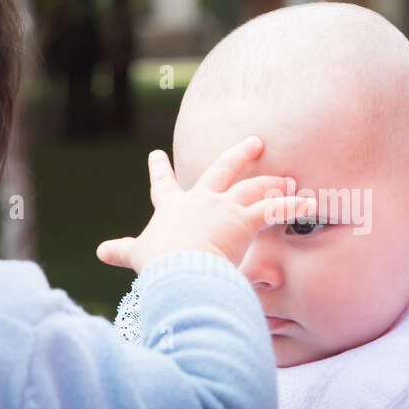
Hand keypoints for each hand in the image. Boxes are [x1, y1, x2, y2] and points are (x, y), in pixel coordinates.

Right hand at [95, 136, 312, 273]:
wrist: (179, 267)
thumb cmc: (159, 263)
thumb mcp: (137, 255)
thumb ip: (122, 251)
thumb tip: (99, 251)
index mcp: (173, 209)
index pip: (164, 186)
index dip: (160, 171)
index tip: (156, 155)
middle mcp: (200, 201)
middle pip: (222, 170)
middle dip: (239, 154)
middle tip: (254, 142)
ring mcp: (224, 208)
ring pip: (254, 187)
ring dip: (273, 182)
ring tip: (288, 178)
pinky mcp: (244, 220)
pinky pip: (274, 210)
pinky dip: (292, 206)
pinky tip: (309, 203)